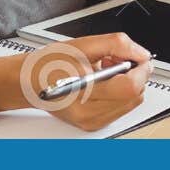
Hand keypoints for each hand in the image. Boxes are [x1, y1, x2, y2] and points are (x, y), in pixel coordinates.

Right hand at [0, 33, 151, 131]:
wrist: (28, 83)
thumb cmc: (49, 64)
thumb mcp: (84, 44)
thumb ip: (118, 44)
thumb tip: (141, 54)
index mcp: (83, 92)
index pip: (129, 87)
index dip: (141, 70)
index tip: (141, 58)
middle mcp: (88, 113)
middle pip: (134, 96)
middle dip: (134, 75)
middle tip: (117, 61)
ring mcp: (91, 121)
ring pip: (131, 103)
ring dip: (128, 84)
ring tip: (107, 71)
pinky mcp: (92, 124)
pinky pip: (121, 108)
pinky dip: (119, 93)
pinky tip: (103, 83)